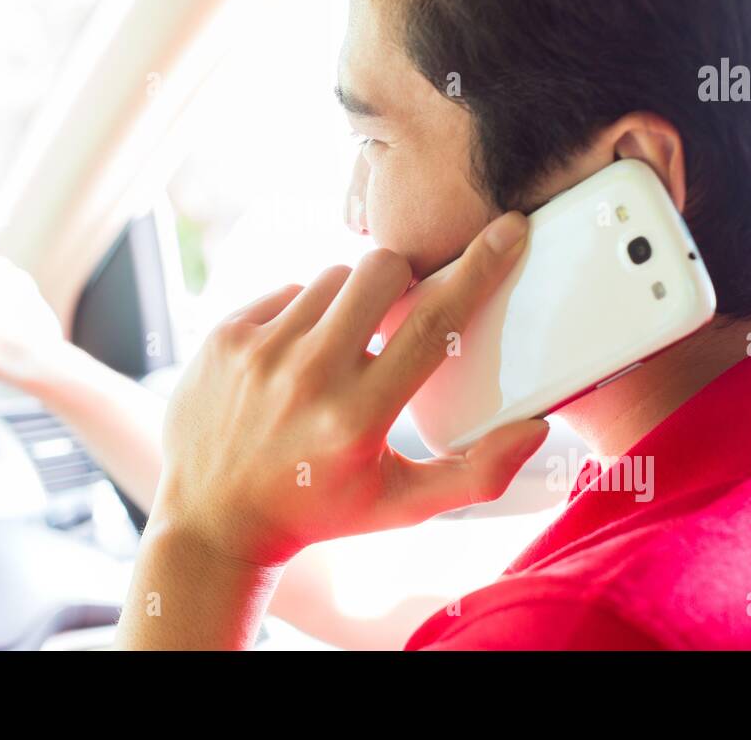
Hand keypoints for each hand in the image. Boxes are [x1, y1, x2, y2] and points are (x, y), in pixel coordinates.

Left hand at [150, 210, 549, 568]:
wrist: (214, 521)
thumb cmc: (317, 510)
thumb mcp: (401, 505)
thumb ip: (476, 474)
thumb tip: (536, 429)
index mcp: (358, 416)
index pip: (433, 323)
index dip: (479, 270)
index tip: (508, 229)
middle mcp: (306, 376)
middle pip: (380, 271)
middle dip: (403, 278)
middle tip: (398, 313)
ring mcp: (259, 351)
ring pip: (332, 277)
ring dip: (350, 303)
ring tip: (340, 349)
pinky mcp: (224, 336)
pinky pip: (287, 292)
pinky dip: (303, 315)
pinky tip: (296, 358)